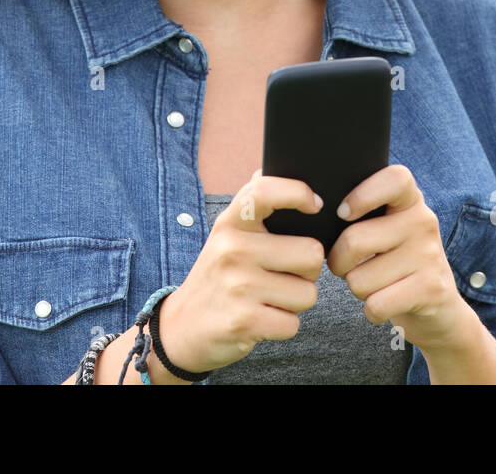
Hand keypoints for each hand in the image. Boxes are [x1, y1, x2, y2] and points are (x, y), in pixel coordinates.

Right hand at [158, 169, 325, 374]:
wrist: (181, 326)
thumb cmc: (218, 275)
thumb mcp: (227, 235)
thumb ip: (251, 205)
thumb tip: (267, 169)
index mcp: (231, 222)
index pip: (265, 190)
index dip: (297, 192)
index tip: (314, 204)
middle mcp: (232, 249)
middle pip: (312, 253)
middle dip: (307, 271)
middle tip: (283, 275)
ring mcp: (238, 286)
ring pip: (308, 293)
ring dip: (295, 301)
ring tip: (268, 298)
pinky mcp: (243, 321)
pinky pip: (293, 323)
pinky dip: (283, 325)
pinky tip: (262, 319)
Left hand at [326, 163, 473, 355]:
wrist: (439, 310)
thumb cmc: (394, 263)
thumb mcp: (386, 230)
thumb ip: (362, 215)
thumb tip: (314, 213)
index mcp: (410, 201)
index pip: (395, 178)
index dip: (363, 195)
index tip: (343, 214)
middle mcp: (423, 222)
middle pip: (354, 241)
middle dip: (338, 262)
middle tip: (347, 266)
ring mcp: (430, 255)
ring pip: (359, 279)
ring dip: (357, 289)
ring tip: (376, 285)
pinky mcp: (431, 289)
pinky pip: (376, 304)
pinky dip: (371, 311)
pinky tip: (385, 304)